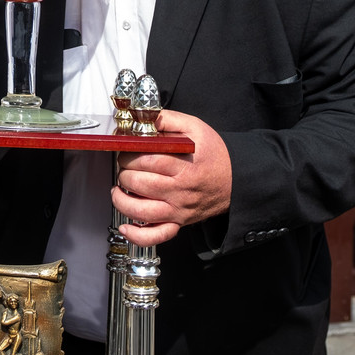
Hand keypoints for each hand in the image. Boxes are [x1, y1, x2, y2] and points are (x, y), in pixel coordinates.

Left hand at [112, 110, 231, 246]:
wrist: (235, 178)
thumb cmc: (214, 154)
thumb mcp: (195, 128)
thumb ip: (168, 120)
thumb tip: (145, 118)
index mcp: (185, 166)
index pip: (149, 161)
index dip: (131, 154)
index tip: (126, 150)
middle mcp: (180, 191)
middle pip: (142, 184)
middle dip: (125, 173)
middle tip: (124, 166)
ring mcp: (178, 210)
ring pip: (143, 212)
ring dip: (122, 201)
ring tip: (118, 189)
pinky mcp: (178, 223)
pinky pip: (157, 236)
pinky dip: (138, 235)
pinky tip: (126, 226)